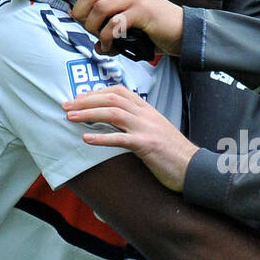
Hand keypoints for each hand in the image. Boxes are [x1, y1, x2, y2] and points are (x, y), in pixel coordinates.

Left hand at [59, 0, 184, 54]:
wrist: (185, 31)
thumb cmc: (158, 29)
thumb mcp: (133, 23)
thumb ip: (115, 29)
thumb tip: (98, 46)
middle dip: (80, 10)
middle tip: (82, 24)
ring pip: (100, 6)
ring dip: (92, 25)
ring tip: (97, 37)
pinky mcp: (142, 13)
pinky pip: (115, 22)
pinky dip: (107, 37)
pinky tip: (109, 46)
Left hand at [64, 85, 197, 190]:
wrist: (194, 168)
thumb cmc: (173, 153)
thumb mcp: (155, 131)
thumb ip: (138, 123)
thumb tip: (116, 124)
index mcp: (148, 110)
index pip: (119, 91)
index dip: (96, 92)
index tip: (79, 98)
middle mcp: (146, 115)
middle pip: (112, 98)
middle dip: (86, 100)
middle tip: (66, 105)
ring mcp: (147, 129)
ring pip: (113, 113)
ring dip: (88, 114)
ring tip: (70, 118)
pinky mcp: (147, 145)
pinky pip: (120, 138)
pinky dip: (101, 137)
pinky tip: (86, 139)